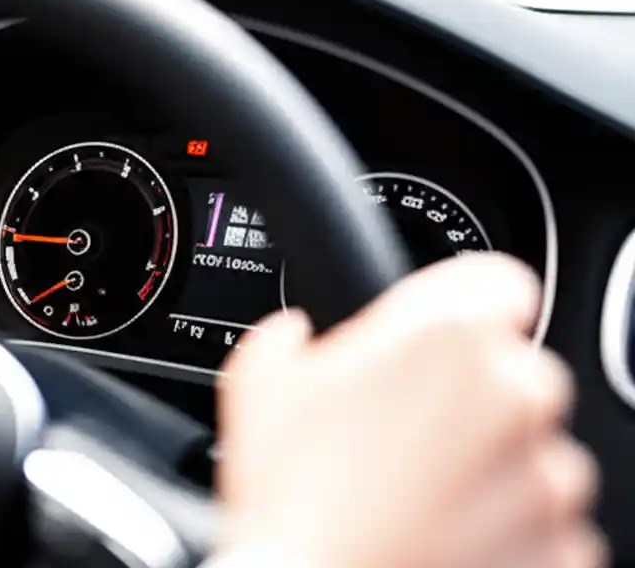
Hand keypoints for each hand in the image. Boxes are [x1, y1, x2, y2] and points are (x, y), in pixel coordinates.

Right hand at [217, 254, 603, 567]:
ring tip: (412, 500)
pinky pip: (545, 526)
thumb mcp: (258, 384)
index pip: (499, 282)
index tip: (436, 338)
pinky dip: (504, 532)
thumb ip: (291, 335)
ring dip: (487, 469)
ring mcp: (550, 477)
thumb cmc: (290, 497)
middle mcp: (518, 395)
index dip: (463, 308)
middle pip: (513, 374)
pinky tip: (436, 540)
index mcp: (449, 335)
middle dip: (465, 400)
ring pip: (532, 454)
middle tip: (398, 436)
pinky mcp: (566, 543)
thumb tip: (297, 335)